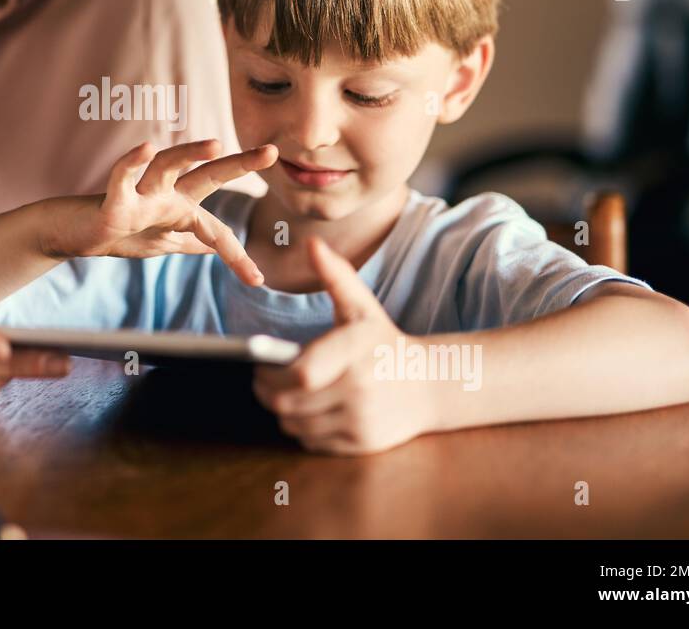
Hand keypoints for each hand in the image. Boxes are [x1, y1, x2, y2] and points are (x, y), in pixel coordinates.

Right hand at [60, 139, 277, 285]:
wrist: (73, 235)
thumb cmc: (117, 233)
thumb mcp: (160, 242)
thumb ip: (189, 240)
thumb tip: (213, 247)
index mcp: (180, 209)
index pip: (217, 228)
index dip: (237, 255)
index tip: (257, 281)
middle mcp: (165, 196)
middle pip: (207, 175)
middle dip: (239, 164)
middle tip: (271, 152)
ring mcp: (140, 196)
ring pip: (167, 167)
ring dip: (190, 154)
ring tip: (215, 144)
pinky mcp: (112, 201)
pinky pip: (121, 179)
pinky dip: (131, 163)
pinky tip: (145, 147)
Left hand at [252, 237, 434, 454]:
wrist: (428, 384)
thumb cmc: (383, 341)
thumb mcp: (362, 306)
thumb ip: (336, 275)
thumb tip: (313, 244)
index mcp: (354, 355)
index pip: (299, 375)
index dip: (270, 375)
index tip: (259, 366)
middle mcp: (358, 391)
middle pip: (289, 404)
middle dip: (268, 394)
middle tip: (263, 382)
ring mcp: (360, 421)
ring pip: (296, 425)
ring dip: (283, 412)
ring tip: (286, 395)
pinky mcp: (361, 444)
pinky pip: (312, 442)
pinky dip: (302, 429)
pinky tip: (309, 410)